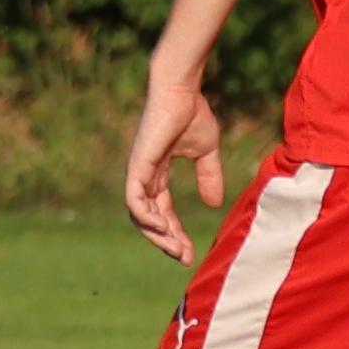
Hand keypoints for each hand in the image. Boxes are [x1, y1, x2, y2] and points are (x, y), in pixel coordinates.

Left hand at [121, 58, 224, 258]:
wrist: (182, 90)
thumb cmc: (192, 114)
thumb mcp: (205, 152)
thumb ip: (208, 176)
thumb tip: (214, 204)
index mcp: (157, 174)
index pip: (161, 211)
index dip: (175, 233)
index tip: (189, 253)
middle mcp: (143, 176)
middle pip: (149, 219)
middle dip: (166, 241)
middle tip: (183, 257)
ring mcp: (138, 171)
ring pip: (139, 214)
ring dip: (156, 234)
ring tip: (175, 248)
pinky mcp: (137, 164)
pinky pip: (134, 198)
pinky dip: (145, 216)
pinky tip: (162, 228)